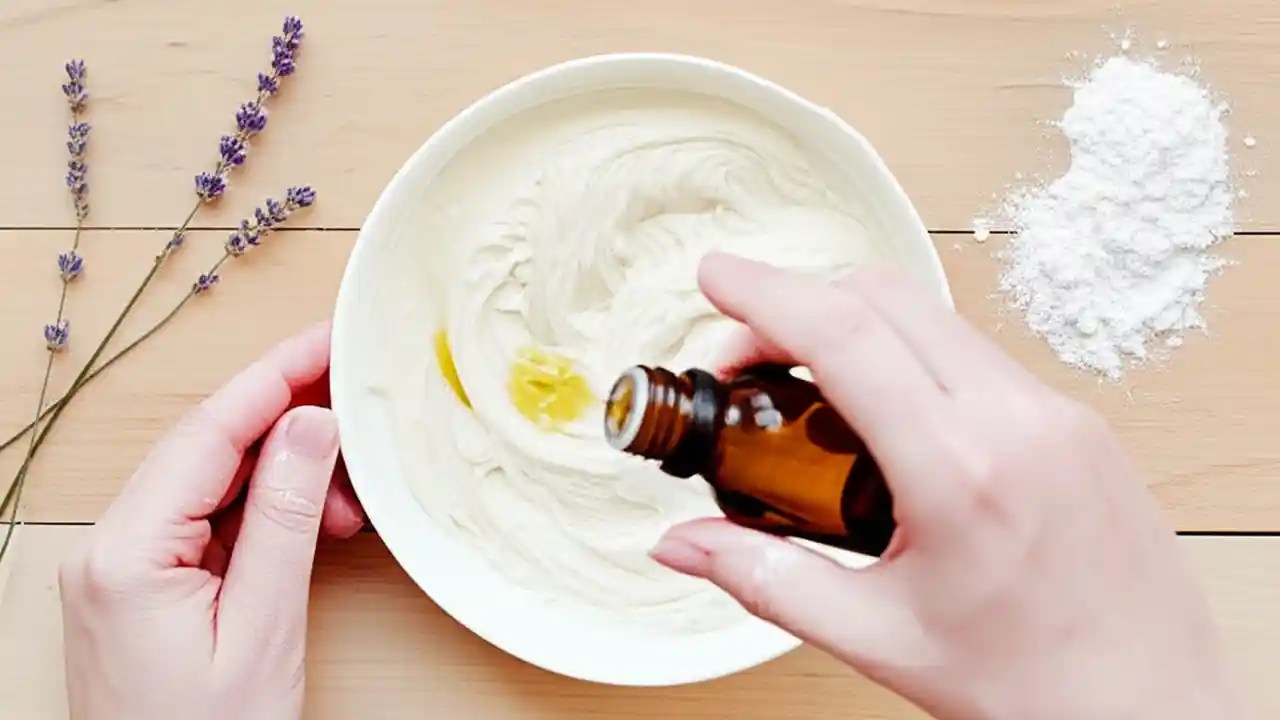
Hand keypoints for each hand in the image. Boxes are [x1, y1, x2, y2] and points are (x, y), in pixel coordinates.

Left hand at [59, 322, 364, 719]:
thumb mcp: (264, 628)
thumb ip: (287, 519)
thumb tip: (313, 425)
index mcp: (126, 553)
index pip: (210, 432)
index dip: (277, 375)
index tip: (330, 340)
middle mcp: (109, 547)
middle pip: (207, 446)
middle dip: (291, 421)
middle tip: (360, 404)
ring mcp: (120, 565)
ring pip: (212, 479)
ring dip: (286, 473)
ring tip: (352, 499)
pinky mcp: (141, 583)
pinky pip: (207, 519)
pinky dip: (265, 511)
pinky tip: (315, 522)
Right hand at [651, 254, 1248, 718]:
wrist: (1152, 709)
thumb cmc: (1035, 686)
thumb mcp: (877, 636)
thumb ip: (764, 578)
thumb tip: (684, 545)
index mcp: (961, 471)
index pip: (845, 335)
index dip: (765, 294)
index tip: (717, 276)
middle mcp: (1018, 422)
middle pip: (885, 297)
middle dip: (796, 304)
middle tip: (746, 361)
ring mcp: (1058, 414)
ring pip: (933, 317)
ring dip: (855, 326)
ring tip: (808, 390)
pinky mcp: (1078, 422)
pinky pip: (975, 353)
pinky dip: (911, 354)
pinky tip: (885, 413)